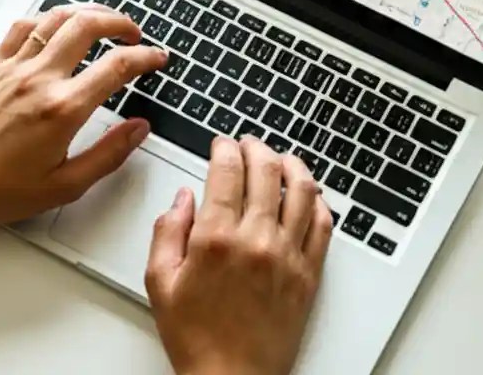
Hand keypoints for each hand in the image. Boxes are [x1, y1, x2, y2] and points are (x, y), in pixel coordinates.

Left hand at [0, 4, 166, 231]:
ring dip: (88, 12)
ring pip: (57, 17)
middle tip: (135, 34)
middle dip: (120, 22)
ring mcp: (14, 69)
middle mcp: (39, 80)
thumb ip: (108, 155)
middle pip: (88, 26)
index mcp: (62, 110)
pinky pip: (24, 27)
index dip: (144, 57)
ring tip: (105, 22)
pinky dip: (47, 18)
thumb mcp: (64, 186)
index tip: (156, 59)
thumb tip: (138, 130)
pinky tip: (57, 25)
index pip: (116, 66)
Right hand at [146, 136, 333, 374]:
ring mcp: (287, 255)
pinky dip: (318, 201)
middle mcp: (256, 241)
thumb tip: (183, 199)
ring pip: (302, 190)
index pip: (227, 171)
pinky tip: (309, 195)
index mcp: (215, 239)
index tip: (222, 144)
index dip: (225, 148)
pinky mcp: (309, 273)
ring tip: (282, 159)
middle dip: (256, 147)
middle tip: (249, 144)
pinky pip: (324, 225)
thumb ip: (167, 232)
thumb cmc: (196, 338)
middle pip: (266, 170)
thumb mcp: (159, 283)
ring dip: (292, 165)